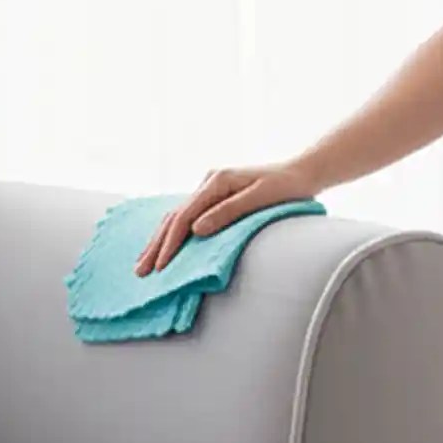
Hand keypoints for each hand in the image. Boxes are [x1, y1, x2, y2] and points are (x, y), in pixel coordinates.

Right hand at [134, 159, 319, 275]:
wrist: (302, 172)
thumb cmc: (287, 187)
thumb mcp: (261, 198)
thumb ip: (228, 213)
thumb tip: (196, 230)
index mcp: (217, 180)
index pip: (185, 216)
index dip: (170, 243)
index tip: (160, 266)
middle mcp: (209, 181)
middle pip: (174, 216)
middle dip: (156, 245)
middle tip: (140, 271)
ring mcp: (210, 187)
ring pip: (176, 216)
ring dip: (159, 240)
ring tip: (143, 263)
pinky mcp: (215, 195)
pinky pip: (186, 216)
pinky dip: (172, 233)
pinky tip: (162, 245)